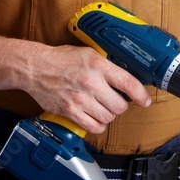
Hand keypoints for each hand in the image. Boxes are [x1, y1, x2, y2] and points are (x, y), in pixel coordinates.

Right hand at [24, 44, 150, 132]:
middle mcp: (90, 83)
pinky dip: (97, 124)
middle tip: (115, 101)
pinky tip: (94, 116)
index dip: (140, 95)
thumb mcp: (87, 53)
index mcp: (97, 65)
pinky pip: (93, 126)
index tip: (144, 100)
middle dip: (121, 105)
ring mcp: (80, 99)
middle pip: (120, 106)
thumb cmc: (60, 59)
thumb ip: (105, 65)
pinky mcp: (70, 111)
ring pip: (108, 118)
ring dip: (108, 115)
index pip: (128, 83)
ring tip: (102, 107)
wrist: (34, 67)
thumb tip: (124, 77)